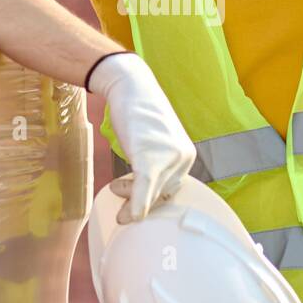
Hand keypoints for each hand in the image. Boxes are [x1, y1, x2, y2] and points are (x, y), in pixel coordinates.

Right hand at [89, 52, 196, 223]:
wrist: (129, 86)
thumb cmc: (137, 114)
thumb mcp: (152, 144)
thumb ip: (155, 167)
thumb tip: (143, 199)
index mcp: (187, 156)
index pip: (171, 189)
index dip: (151, 199)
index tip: (134, 202)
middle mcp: (184, 156)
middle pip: (161, 193)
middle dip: (140, 202)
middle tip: (121, 206)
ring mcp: (169, 156)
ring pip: (151, 192)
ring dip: (132, 201)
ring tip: (115, 192)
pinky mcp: (150, 155)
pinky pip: (144, 186)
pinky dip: (137, 203)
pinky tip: (129, 216)